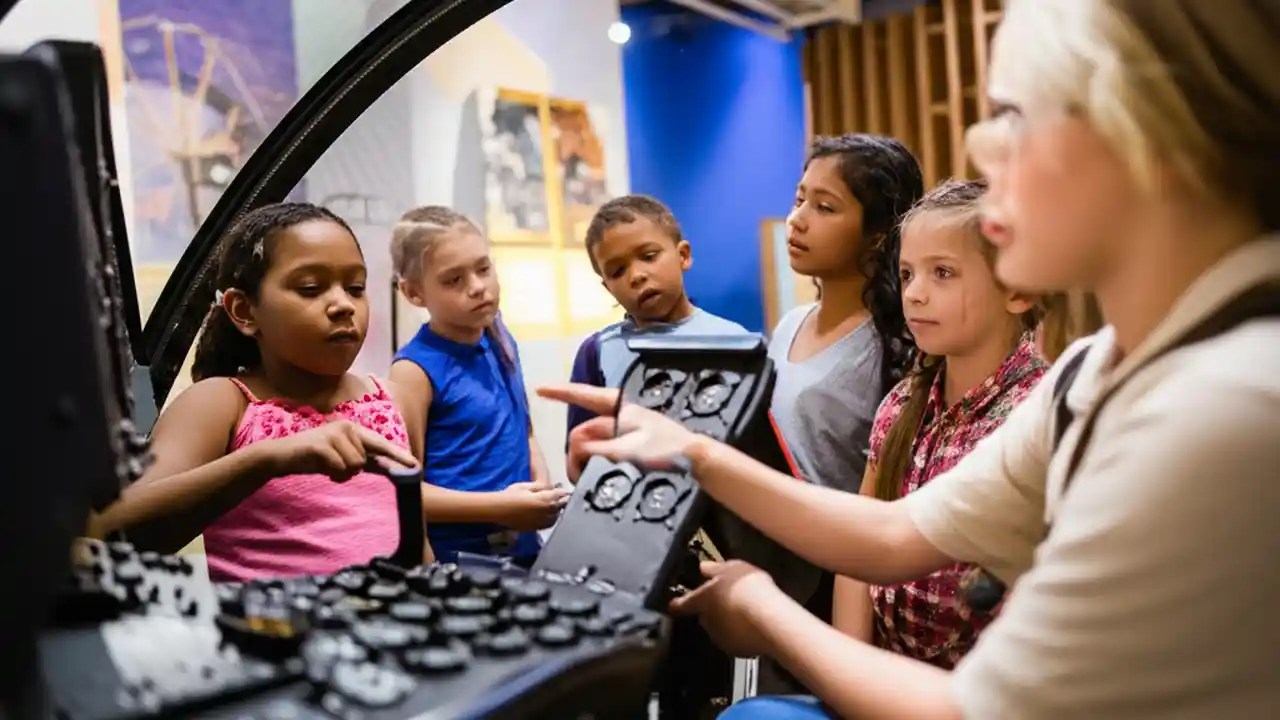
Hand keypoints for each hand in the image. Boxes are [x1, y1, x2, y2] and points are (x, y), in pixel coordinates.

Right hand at [258, 420, 418, 482]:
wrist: (280, 457)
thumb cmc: (313, 458)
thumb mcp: (340, 457)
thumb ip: (362, 459)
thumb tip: (387, 468)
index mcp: (353, 429)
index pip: (381, 444)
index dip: (398, 455)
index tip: (415, 466)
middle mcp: (346, 427)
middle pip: (366, 460)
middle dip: (352, 470)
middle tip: (334, 468)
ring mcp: (334, 433)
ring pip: (355, 466)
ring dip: (341, 473)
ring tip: (326, 466)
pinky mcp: (322, 444)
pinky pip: (341, 468)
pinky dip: (332, 473)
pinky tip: (321, 468)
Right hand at [497, 482, 570, 530]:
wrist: (499, 510)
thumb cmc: (511, 495)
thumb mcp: (526, 486)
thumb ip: (542, 487)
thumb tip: (552, 488)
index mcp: (547, 499)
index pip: (562, 495)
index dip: (562, 491)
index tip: (561, 489)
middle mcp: (547, 512)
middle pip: (562, 506)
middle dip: (562, 500)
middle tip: (559, 496)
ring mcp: (542, 522)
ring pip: (557, 516)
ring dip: (557, 510)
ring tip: (554, 505)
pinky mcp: (536, 528)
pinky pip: (549, 524)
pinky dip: (551, 518)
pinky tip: (547, 515)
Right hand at [537, 384, 699, 482]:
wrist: (696, 461)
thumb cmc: (667, 450)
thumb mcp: (629, 451)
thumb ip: (599, 450)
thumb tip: (577, 450)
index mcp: (621, 409)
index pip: (586, 396)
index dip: (561, 393)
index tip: (540, 390)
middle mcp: (621, 417)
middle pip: (586, 431)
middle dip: (575, 451)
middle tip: (575, 476)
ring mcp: (626, 433)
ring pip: (593, 444)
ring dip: (585, 460)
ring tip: (585, 479)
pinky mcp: (631, 448)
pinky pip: (604, 453)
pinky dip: (597, 463)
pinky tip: (594, 476)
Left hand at [669, 560, 782, 657]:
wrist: (770, 621)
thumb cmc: (749, 589)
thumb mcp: (733, 568)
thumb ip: (716, 569)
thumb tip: (703, 568)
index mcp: (702, 600)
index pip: (682, 604)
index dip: (678, 603)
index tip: (674, 604)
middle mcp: (707, 622)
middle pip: (704, 615)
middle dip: (714, 610)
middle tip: (731, 599)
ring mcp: (721, 639)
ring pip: (720, 629)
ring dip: (728, 622)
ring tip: (747, 612)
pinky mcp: (738, 652)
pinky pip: (737, 640)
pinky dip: (742, 635)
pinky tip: (756, 626)